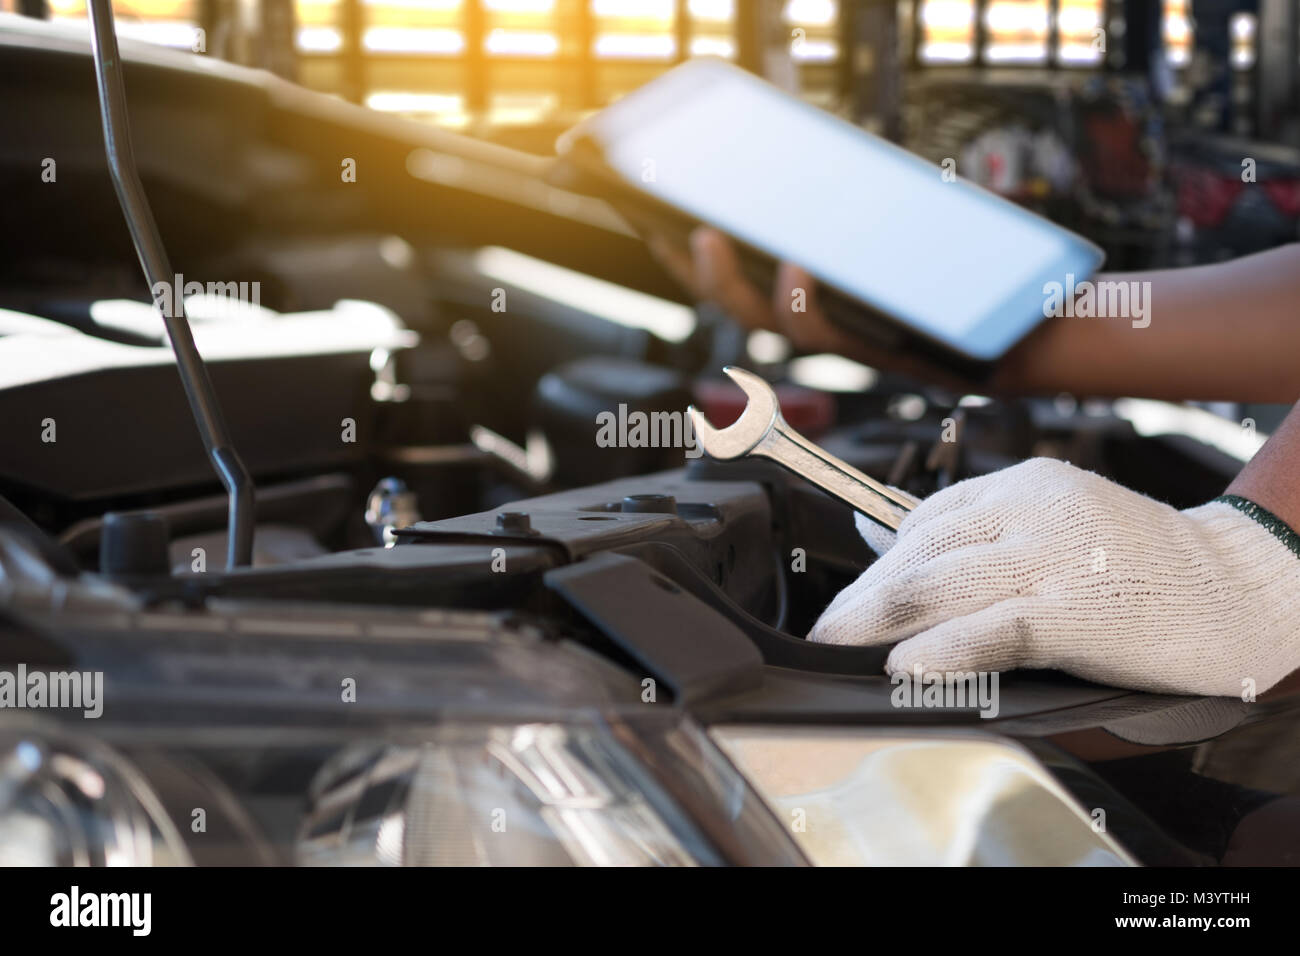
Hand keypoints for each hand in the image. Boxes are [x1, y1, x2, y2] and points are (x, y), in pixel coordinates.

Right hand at [648, 227, 1035, 392]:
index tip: (652, 213)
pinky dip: (800, 297)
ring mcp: (845, 336)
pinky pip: (822, 330)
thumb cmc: (964, 272)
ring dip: (731, 283)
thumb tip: (806, 149)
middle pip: (734, 302)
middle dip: (694, 269)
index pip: (736, 274)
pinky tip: (795, 264)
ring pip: (767, 321)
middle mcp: (821, 319)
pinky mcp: (876, 350)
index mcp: (813, 290)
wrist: (1030, 325)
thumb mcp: (899, 223)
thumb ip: (852, 200)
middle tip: (676, 230)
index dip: (687, 252)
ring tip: (713, 238)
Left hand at [809, 458, 1299, 696]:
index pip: (924, 520)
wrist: (1242, 585)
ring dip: (874, 621)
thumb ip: (994, 545)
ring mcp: (1052, 554)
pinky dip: (941, 648)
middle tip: (823, 635)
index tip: (845, 600)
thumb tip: (911, 581)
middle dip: (862, 598)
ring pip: (937, 583)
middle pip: (918, 551)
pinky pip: (991, 626)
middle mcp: (1030, 507)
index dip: (876, 567)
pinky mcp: (1077, 607)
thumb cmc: (1145, 567)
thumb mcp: (1062, 530)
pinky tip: (905, 668)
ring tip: (836, 649)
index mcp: (1024, 485)